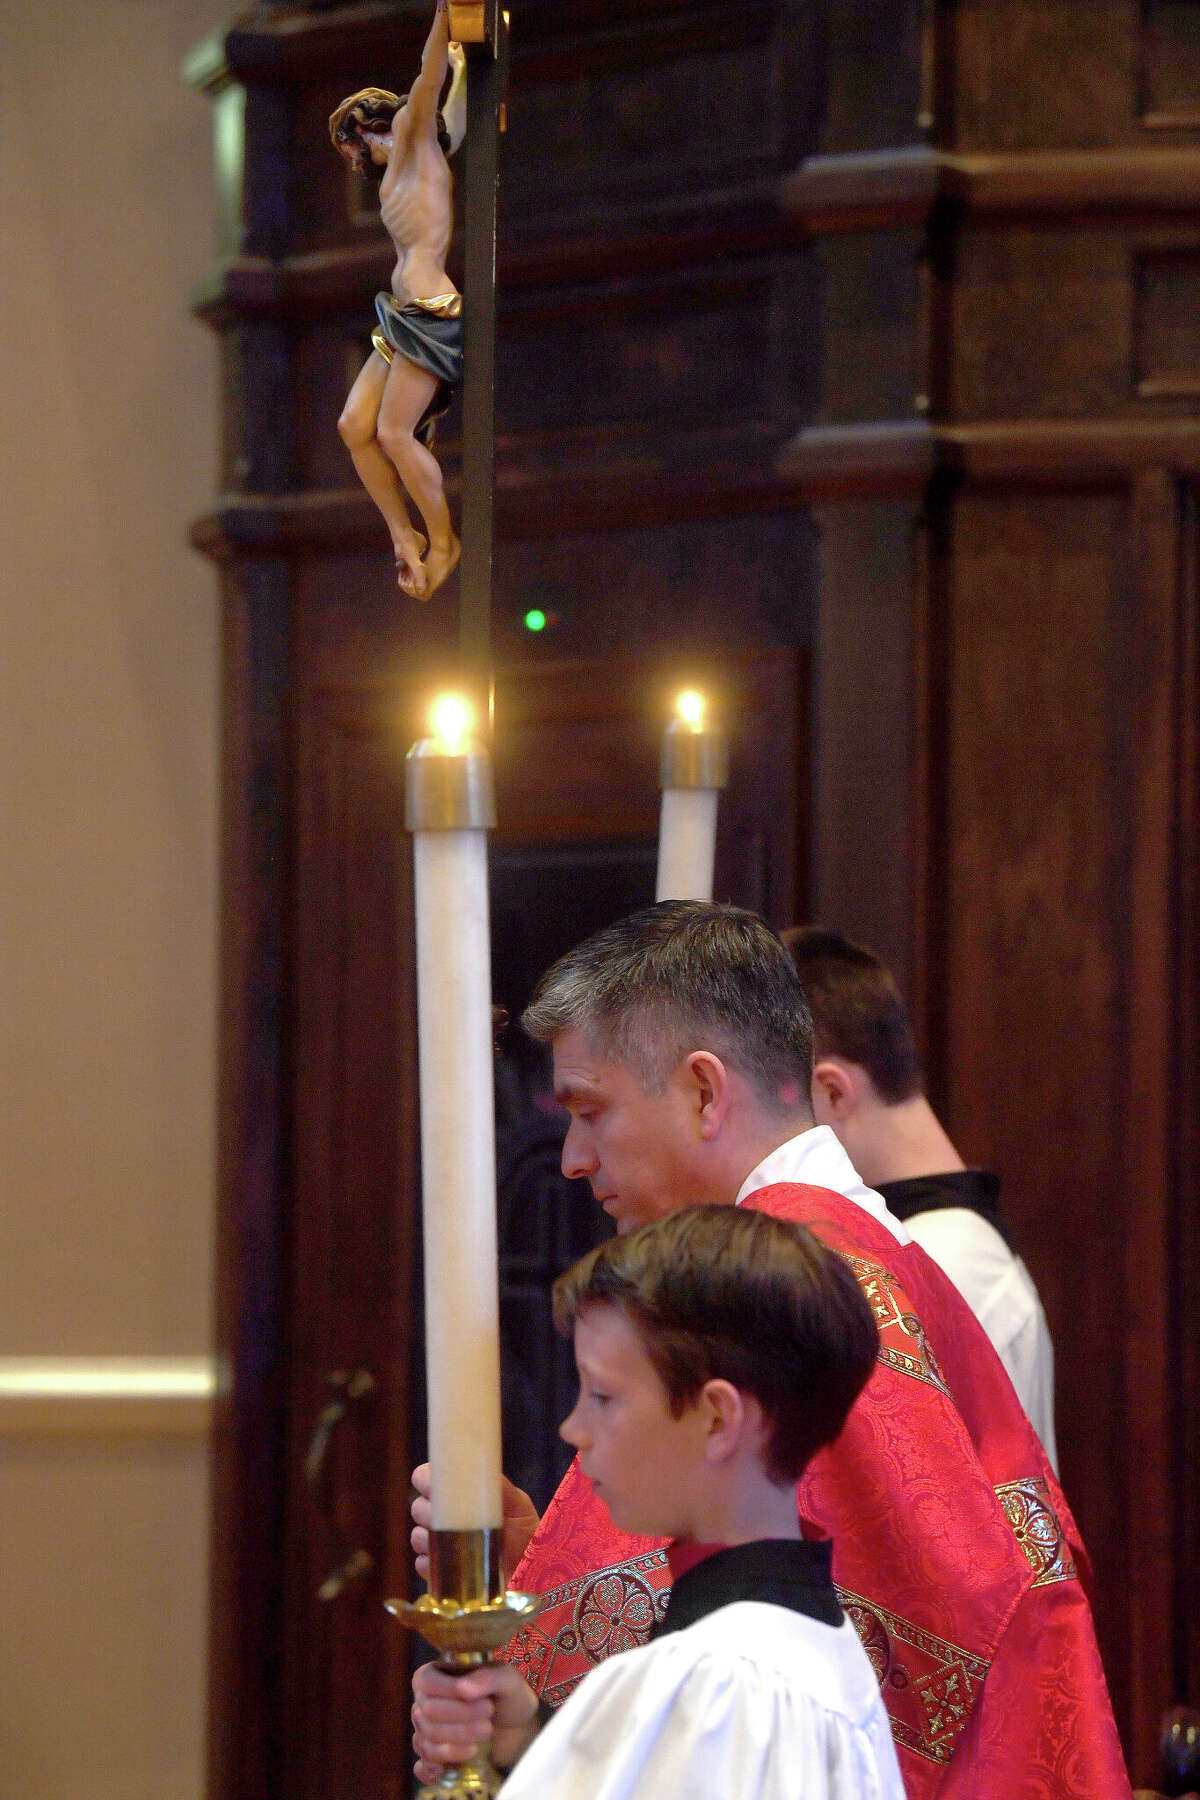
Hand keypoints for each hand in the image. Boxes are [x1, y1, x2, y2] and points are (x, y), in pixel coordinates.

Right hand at [410, 1465, 541, 1583]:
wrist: (530, 1572)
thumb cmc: (525, 1533)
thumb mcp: (518, 1504)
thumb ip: (500, 1486)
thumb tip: (484, 1471)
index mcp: (459, 1495)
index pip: (427, 1478)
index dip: (424, 1479)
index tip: (432, 1485)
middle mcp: (445, 1518)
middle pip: (417, 1507)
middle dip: (426, 1511)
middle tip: (445, 1517)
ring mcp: (439, 1545)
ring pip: (416, 1536)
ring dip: (428, 1538)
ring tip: (454, 1543)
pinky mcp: (438, 1573)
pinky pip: (423, 1565)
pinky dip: (433, 1564)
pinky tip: (453, 1565)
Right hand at [411, 1660, 538, 1783]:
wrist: (517, 1726)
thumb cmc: (509, 1695)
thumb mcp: (507, 1679)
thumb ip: (488, 1677)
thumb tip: (463, 1688)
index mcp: (438, 1674)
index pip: (426, 1682)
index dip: (449, 1691)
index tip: (481, 1699)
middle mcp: (426, 1700)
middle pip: (428, 1714)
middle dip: (461, 1718)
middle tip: (489, 1717)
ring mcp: (428, 1729)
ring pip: (428, 1741)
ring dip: (457, 1742)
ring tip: (485, 1734)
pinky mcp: (436, 1755)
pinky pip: (423, 1765)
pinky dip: (430, 1770)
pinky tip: (442, 1770)